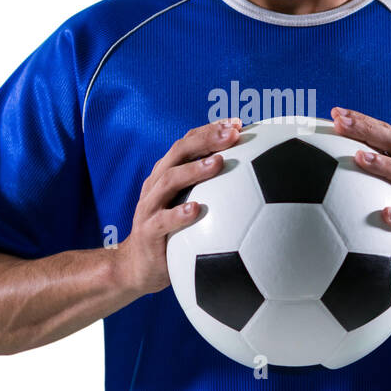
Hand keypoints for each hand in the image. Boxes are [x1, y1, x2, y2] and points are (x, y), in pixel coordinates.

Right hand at [116, 117, 241, 296]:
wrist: (136, 267)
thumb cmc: (171, 234)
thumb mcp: (186, 206)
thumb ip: (210, 191)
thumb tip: (255, 181)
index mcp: (167, 173)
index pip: (188, 142)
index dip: (211, 129)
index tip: (237, 123)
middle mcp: (157, 184)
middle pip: (179, 152)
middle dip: (206, 139)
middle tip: (232, 134)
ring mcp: (150, 206)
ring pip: (169, 180)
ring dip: (194, 170)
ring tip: (218, 163)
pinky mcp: (148, 232)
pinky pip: (162, 221)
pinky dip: (179, 214)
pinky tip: (197, 210)